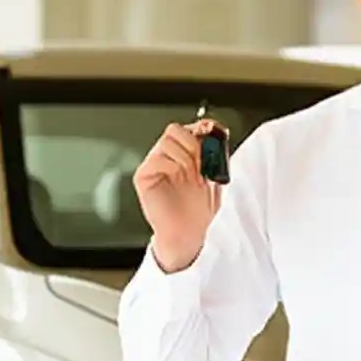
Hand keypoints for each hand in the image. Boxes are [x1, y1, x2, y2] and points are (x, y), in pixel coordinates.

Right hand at [133, 119, 223, 271]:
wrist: (190, 233)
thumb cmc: (200, 208)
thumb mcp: (215, 175)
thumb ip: (215, 152)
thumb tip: (214, 129)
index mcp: (185, 152)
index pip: (191, 126)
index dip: (204, 129)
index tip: (217, 137)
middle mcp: (168, 155)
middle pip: (175, 129)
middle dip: (193, 144)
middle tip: (203, 164)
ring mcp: (154, 164)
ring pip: (166, 141)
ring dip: (185, 158)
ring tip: (192, 177)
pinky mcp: (144, 176)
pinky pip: (156, 160)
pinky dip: (172, 167)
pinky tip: (179, 181)